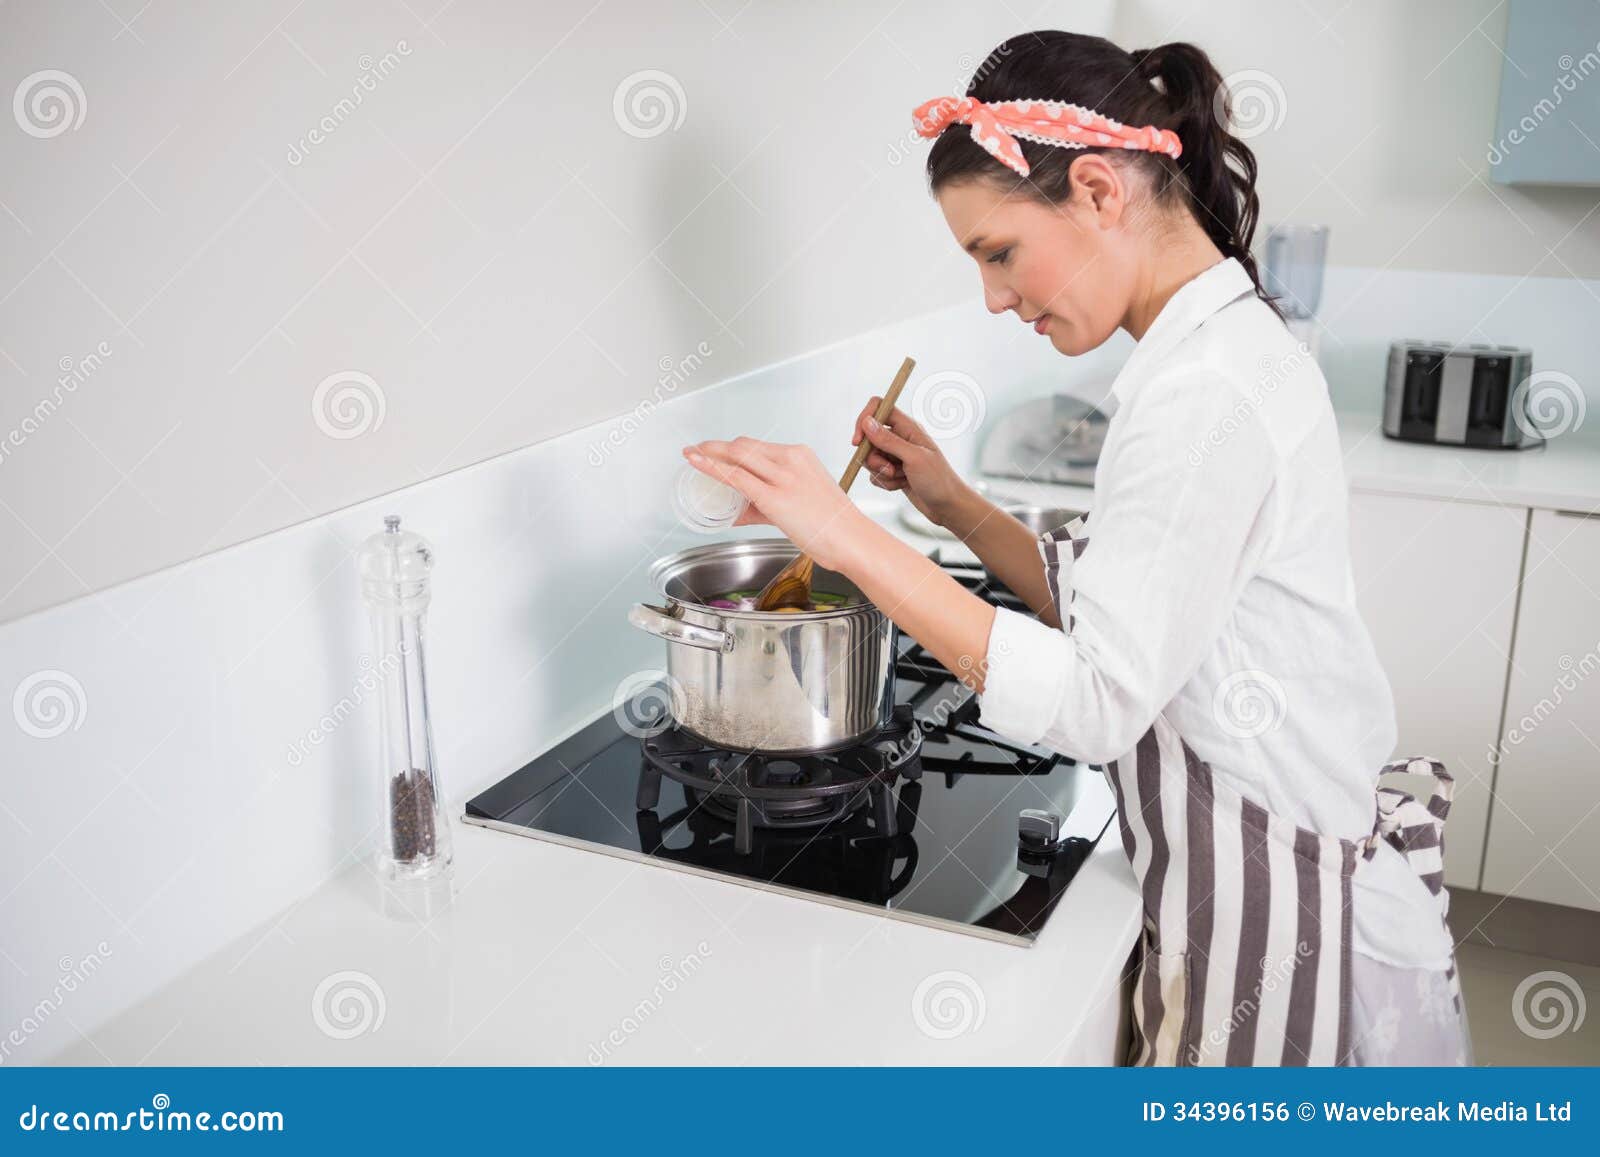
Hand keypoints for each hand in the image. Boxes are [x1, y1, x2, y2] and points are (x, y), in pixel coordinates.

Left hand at [681, 438, 873, 573]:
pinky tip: (697, 463)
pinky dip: (712, 467)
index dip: (731, 447)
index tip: (715, 449)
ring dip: (710, 453)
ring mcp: (782, 477)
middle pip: (743, 446)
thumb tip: (739, 512)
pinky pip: (736, 477)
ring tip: (691, 455)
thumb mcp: (802, 501)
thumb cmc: (833, 525)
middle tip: (696, 451)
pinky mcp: (774, 496)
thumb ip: (766, 505)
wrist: (852, 539)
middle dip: (716, 447)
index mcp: (800, 456)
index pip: (757, 446)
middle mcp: (791, 460)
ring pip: (737, 455)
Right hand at [851, 397, 973, 526]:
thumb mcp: (913, 458)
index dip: (864, 420)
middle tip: (890, 469)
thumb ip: (889, 440)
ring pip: (870, 458)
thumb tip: (867, 422)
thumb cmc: (938, 479)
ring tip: (901, 478)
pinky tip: (902, 486)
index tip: (858, 442)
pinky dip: (885, 483)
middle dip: (874, 458)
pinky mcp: (893, 472)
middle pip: (869, 438)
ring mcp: (896, 455)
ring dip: (881, 472)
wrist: (947, 506)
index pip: (878, 407)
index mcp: (908, 427)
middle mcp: (900, 438)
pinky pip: (875, 474)